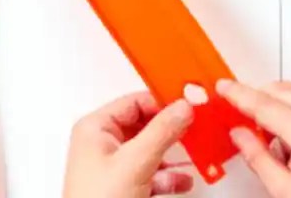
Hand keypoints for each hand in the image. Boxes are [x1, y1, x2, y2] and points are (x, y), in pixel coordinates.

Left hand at [63, 92, 196, 197]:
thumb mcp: (136, 162)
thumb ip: (162, 132)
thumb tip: (182, 108)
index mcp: (96, 129)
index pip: (135, 102)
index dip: (163, 102)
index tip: (188, 105)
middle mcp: (101, 145)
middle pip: (144, 126)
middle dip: (171, 132)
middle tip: (195, 129)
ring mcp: (111, 168)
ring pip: (149, 151)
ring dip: (172, 157)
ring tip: (194, 155)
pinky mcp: (120, 188)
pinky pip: (148, 174)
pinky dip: (166, 178)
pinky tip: (181, 182)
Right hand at [217, 80, 290, 197]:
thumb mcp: (288, 192)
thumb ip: (258, 159)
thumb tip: (240, 135)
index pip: (262, 103)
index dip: (238, 94)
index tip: (223, 88)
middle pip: (280, 90)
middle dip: (257, 99)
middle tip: (241, 119)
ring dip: (279, 106)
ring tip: (275, 144)